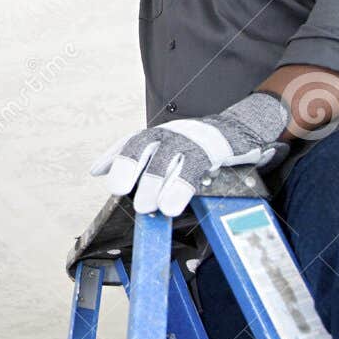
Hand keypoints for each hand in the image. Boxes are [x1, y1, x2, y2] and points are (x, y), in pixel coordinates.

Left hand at [88, 92, 290, 215]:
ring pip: (167, 159)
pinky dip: (179, 188)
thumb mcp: (167, 148)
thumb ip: (139, 159)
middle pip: (144, 145)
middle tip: (122, 191)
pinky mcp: (209, 152)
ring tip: (149, 207)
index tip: (98, 173)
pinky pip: (191, 170)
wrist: (240, 131)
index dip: (114, 156)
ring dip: (156, 183)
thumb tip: (100, 170)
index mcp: (160, 134)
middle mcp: (171, 133)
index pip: (132, 141)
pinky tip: (171, 204)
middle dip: (131, 167)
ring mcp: (190, 140)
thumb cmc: (198, 146)